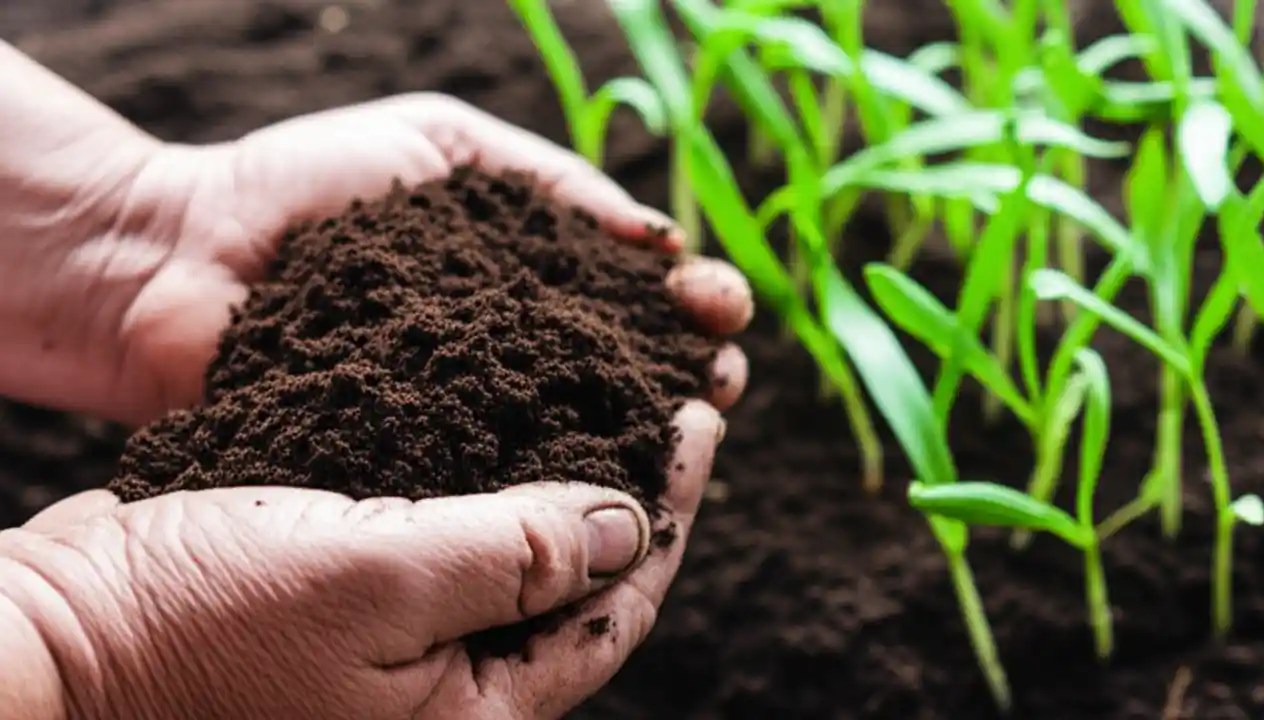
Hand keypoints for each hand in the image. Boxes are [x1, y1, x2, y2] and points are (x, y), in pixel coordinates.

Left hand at [0, 43, 752, 423]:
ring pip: (579, 433)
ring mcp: (467, 415)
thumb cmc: (305, 185)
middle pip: (623, 370)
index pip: (629, 296)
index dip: (686, 302)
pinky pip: (499, 476)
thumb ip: (549, 183)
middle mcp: (508, 354)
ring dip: (646, 429)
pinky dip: (558, 478)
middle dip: (686, 366)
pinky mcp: (419, 467)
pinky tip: (604, 473)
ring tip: (697, 417)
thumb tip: (655, 240)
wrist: (176, 254)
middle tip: (724, 367)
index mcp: (523, 278)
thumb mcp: (442, 146)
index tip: (715, 303)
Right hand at [1, 402, 720, 719]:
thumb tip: (630, 524)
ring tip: (614, 381)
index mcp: (476, 710)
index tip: (698, 415)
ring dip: (573, 464)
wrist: (62, 624)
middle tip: (679, 386)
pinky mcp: (362, 585)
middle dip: (637, 481)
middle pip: (583, 576)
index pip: (615, 604)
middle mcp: (452, 682)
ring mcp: (407, 637)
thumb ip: (514, 555)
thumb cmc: (200, 615)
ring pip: (524, 542)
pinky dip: (495, 468)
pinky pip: (457, 523)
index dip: (669, 506)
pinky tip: (514, 404)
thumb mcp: (374, 578)